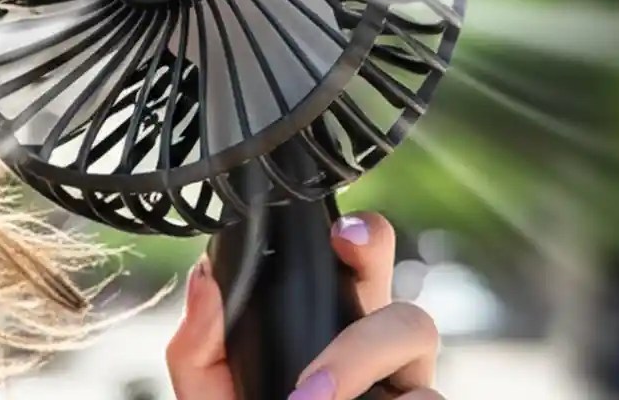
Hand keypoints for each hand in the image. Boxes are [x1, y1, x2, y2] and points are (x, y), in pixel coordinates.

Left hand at [165, 212, 443, 399]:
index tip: (337, 235)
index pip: (356, 266)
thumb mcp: (209, 394)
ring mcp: (406, 393)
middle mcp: (379, 357)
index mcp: (332, 328)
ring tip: (307, 398)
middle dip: (382, 266)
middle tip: (347, 274)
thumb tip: (204, 279)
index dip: (360, 237)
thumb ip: (199, 342)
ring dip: (359, 359)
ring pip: (418, 338)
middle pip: (400, 289)